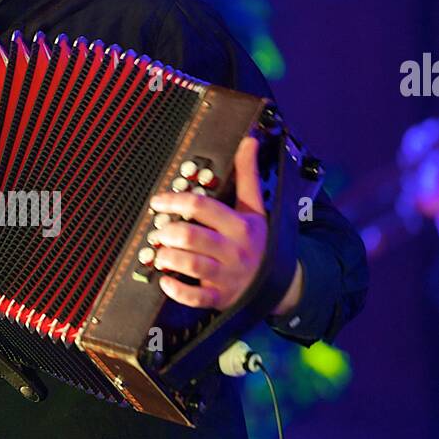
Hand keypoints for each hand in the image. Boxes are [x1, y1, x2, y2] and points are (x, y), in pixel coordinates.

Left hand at [146, 135, 297, 311]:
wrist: (279, 282)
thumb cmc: (259, 241)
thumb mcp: (255, 208)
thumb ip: (247, 174)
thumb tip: (248, 141)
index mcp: (239, 225)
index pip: (203, 207)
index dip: (176, 201)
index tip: (159, 201)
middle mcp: (232, 250)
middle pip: (193, 237)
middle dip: (169, 232)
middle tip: (159, 231)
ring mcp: (226, 275)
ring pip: (191, 265)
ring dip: (168, 258)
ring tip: (159, 253)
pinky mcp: (219, 297)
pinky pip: (194, 297)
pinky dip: (176, 290)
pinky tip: (165, 281)